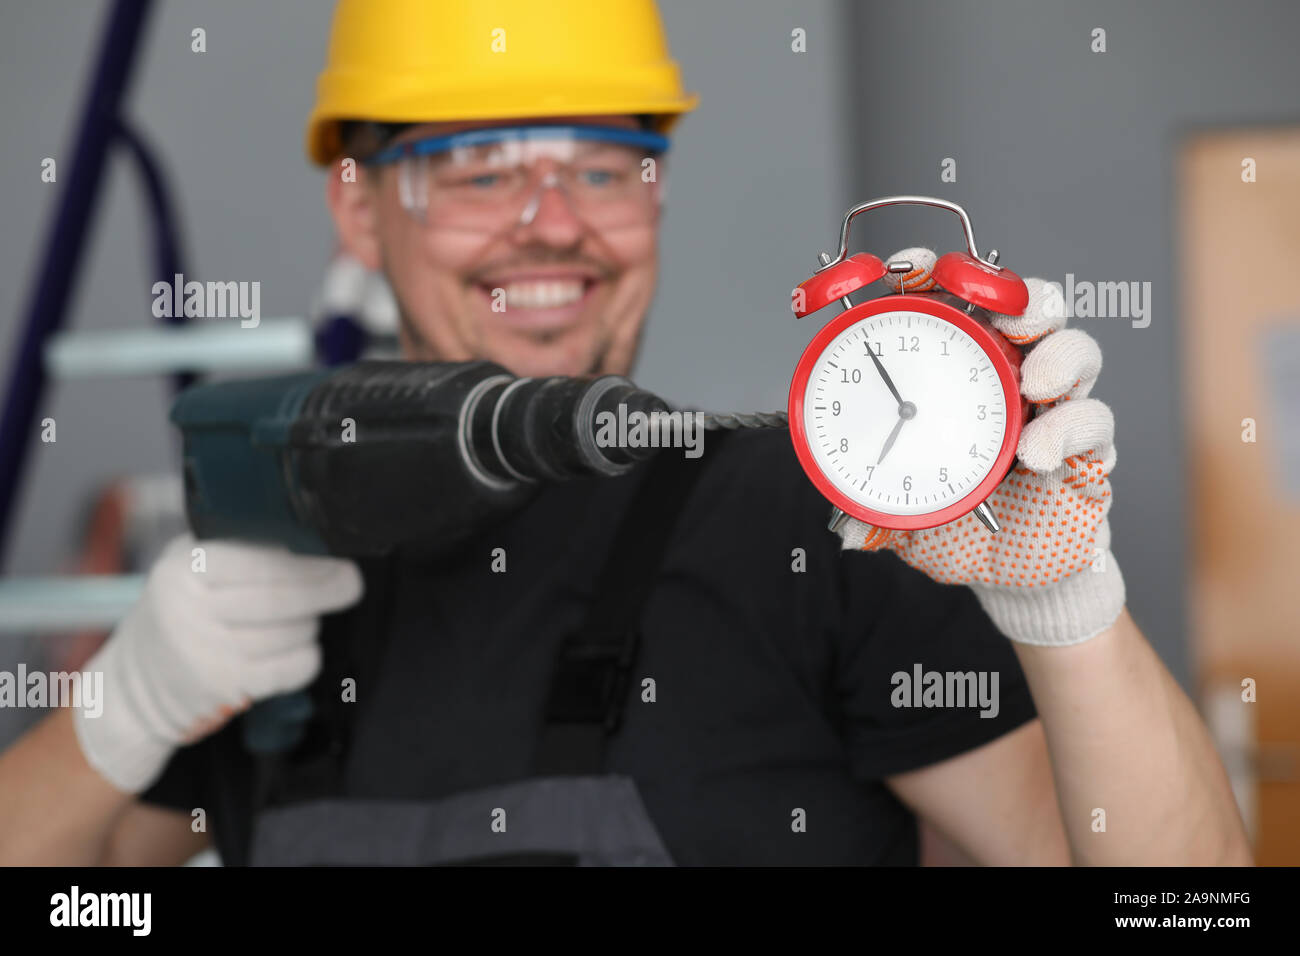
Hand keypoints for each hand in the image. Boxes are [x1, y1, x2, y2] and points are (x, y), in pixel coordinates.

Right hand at [73, 534, 363, 792]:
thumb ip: (239, 548)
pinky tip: (294, 649)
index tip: (338, 560)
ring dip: (310, 624)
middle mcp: (190, 610)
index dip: (308, 563)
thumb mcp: (190, 566)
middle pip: (281, 598)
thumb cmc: (179, 614)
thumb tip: (311, 544)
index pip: (261, 562)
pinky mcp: (227, 688)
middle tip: (349, 583)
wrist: (134, 684)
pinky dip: (307, 656)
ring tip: (299, 619)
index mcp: (182, 567)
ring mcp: (207, 653)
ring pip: (294, 632)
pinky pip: (295, 667)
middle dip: (327, 589)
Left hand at [839, 248, 1123, 645]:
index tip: (904, 269)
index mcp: (958, 373)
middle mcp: (1010, 377)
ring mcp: (1054, 407)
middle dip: (1020, 296)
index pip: (952, 305)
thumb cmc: (956, 528)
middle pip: (1029, 307)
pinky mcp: (1089, 447)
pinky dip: (1067, 429)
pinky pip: (1092, 420)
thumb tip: (842, 525)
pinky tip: (1037, 454)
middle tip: (1004, 312)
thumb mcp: (898, 512)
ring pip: (1076, 349)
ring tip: (1035, 383)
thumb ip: (868, 508)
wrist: (1010, 579)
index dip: (933, 276)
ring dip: (1058, 356)